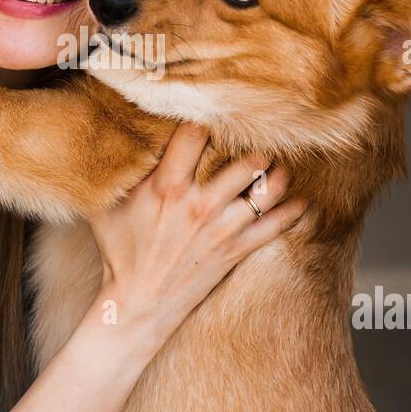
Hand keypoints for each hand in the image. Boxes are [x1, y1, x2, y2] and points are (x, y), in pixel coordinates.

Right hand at [86, 121, 307, 354]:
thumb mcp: (109, 204)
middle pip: (246, 158)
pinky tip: (301, 198)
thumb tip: (117, 131)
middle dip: (256, 141)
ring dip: (278, 171)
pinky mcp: (237, 250)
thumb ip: (119, 169)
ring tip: (276, 161)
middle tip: (260, 132)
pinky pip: (277, 225)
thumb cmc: (121, 249)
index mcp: (168, 187)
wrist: (138, 303)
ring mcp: (223, 228)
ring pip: (268, 188)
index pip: (197, 134)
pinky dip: (294, 210)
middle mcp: (201, 204)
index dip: (207, 115)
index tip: (215, 108)